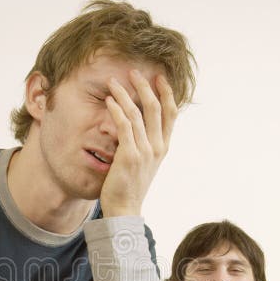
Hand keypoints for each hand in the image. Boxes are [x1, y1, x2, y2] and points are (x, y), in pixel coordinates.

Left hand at [99, 71, 176, 216]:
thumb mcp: (144, 163)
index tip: (159, 77)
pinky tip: (109, 100)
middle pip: (155, 107)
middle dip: (145, 86)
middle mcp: (157, 147)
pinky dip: (117, 109)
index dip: (167, 93)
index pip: (170, 113)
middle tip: (133, 71)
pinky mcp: (129, 155)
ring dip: (124, 93)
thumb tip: (138, 127)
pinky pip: (124, 125)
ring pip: (137, 113)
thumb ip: (145, 145)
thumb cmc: (130, 187)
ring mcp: (144, 150)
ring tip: (113, 81)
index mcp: (163, 147)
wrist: (125, 209)